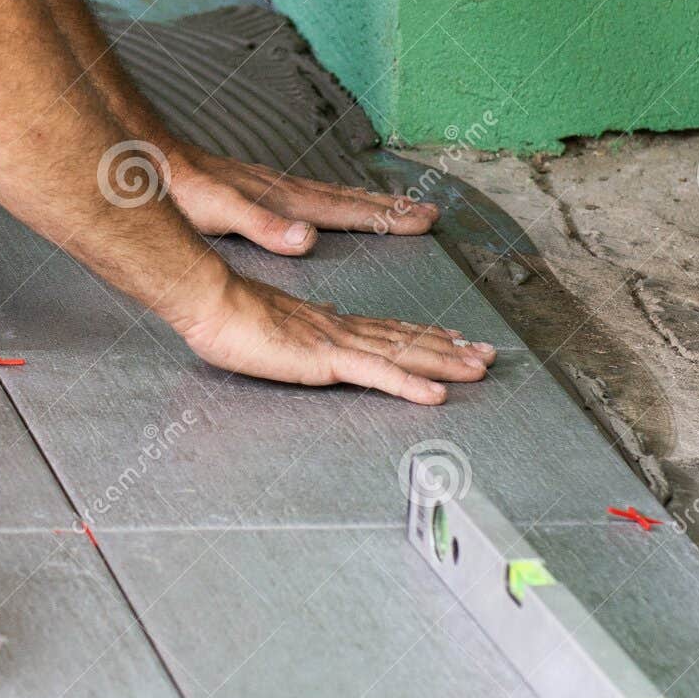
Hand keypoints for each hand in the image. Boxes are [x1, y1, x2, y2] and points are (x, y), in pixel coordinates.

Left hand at [165, 141, 438, 255]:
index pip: (346, 210)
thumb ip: (265, 227)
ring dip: (365, 202)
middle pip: (349, 199)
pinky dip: (333, 201)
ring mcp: (273, 189)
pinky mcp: (257, 190)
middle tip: (430, 212)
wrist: (157, 162)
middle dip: (390, 208)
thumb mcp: (224, 213)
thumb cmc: (186, 191)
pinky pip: (310, 196)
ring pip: (332, 196)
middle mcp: (286, 192)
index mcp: (285, 201)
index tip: (424, 220)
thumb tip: (308, 240)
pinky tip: (327, 207)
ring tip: (394, 205)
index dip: (385, 217)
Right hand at [178, 275, 496, 405]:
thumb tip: (322, 324)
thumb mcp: (270, 325)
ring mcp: (337, 344)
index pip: (385, 330)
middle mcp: (341, 330)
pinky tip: (436, 395)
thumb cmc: (227, 315)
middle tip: (486, 354)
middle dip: (450, 349)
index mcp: (327, 325)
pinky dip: (411, 385)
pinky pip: (379, 375)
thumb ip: (300, 329)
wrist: (212, 302)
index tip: (453, 339)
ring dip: (445, 363)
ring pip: (403, 354)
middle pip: (405, 340)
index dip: (423, 336)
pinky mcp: (327, 359)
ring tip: (478, 369)